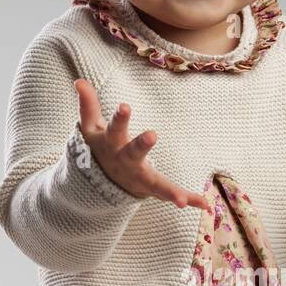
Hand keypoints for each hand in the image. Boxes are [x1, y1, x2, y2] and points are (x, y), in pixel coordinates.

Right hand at [74, 79, 212, 212]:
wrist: (97, 182)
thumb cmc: (101, 146)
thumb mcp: (91, 128)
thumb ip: (88, 105)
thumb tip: (79, 81)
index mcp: (112, 143)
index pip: (115, 128)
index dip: (119, 118)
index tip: (125, 106)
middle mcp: (125, 161)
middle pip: (133, 152)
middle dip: (141, 144)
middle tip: (152, 134)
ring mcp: (138, 177)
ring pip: (154, 183)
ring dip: (169, 191)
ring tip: (182, 200)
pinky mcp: (151, 188)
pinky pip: (169, 194)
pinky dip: (188, 199)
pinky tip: (206, 204)